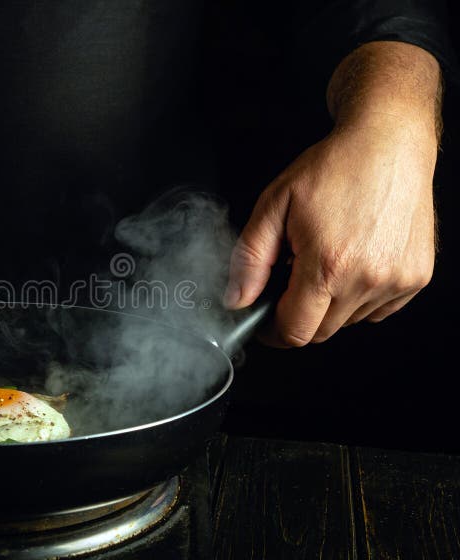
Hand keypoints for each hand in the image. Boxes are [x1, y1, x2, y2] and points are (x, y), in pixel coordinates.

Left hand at [224, 113, 436, 346]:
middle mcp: (367, 278)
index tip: (265, 322)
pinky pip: (378, 310)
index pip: (295, 331)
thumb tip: (237, 299)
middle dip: (299, 315)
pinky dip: (360, 298)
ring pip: (350, 322)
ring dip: (330, 305)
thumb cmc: (334, 168)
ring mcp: (397, 281)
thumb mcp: (274, 205)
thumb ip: (251, 258)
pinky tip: (353, 262)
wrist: (388, 142)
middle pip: (321, 332)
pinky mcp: (416, 277)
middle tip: (293, 279)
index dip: (272, 332)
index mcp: (328, 265)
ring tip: (326, 261)